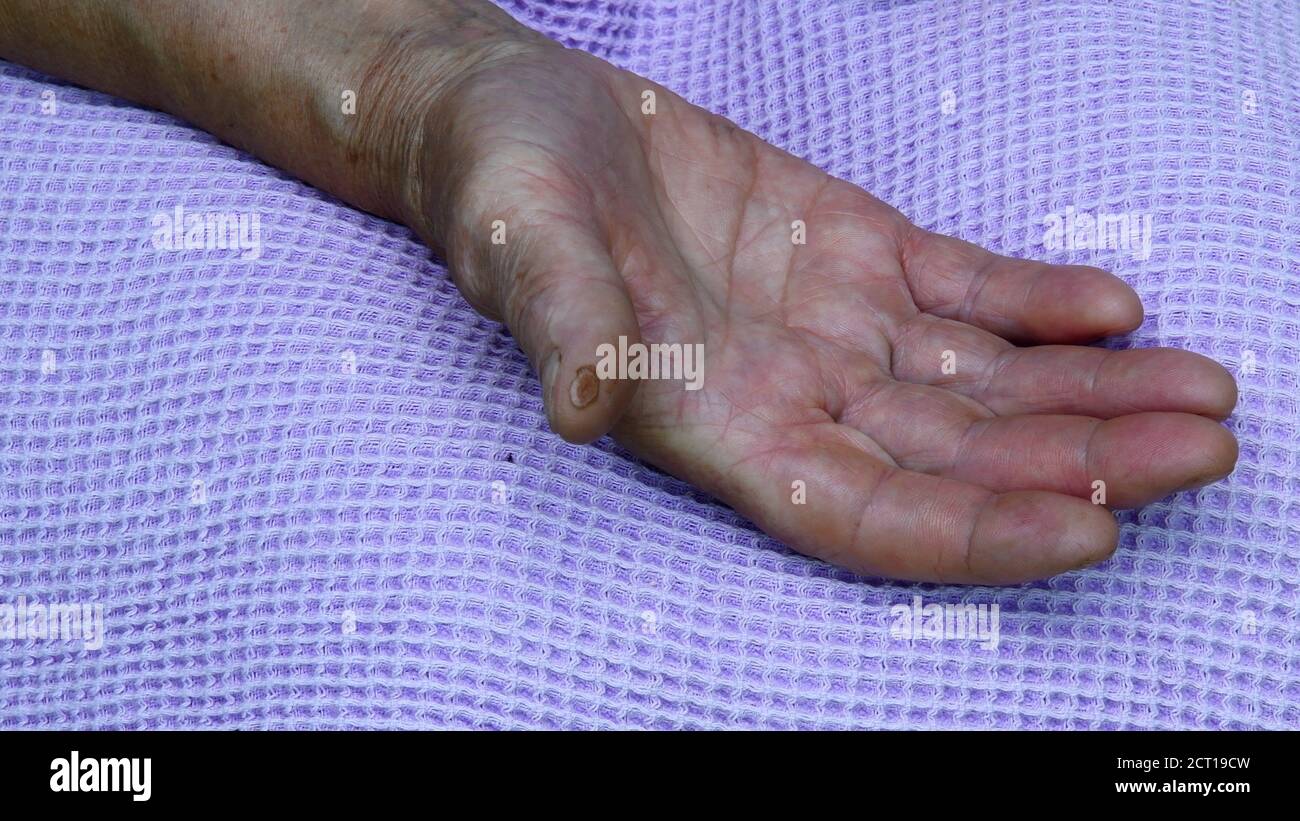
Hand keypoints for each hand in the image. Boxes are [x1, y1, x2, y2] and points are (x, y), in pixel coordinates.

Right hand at [394, 38, 1237, 583]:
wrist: (517, 119)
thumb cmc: (502, 193)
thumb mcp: (520, 246)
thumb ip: (563, 325)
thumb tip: (581, 405)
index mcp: (715, 426)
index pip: (863, 512)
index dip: (973, 529)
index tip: (1089, 526)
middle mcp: (788, 395)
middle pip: (956, 459)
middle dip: (1081, 461)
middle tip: (1203, 444)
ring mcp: (830, 327)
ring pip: (981, 384)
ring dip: (1091, 394)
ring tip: (1202, 389)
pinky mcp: (854, 253)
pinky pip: (962, 294)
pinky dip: (1038, 304)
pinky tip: (1114, 308)